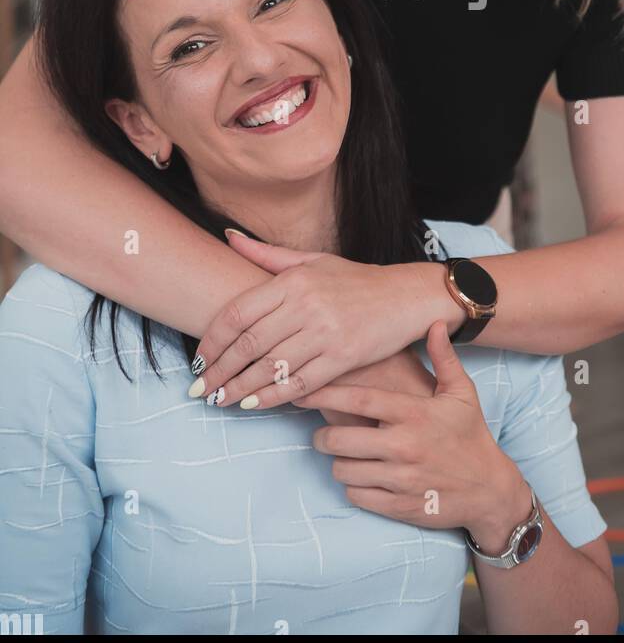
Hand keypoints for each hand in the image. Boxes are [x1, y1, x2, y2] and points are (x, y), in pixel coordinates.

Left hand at [189, 230, 455, 409]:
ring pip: (269, 367)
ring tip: (218, 401)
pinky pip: (299, 383)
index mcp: (294, 280)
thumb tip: (228, 238)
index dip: (212, 340)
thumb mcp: (313, 260)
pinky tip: (252, 405)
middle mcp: (307, 305)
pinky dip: (271, 397)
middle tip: (198, 389)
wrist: (406, 297)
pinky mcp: (343, 358)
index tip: (198, 360)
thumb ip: (267, 254)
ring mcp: (325, 333)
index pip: (239, 313)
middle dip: (219, 371)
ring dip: (239, 388)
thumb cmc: (356, 280)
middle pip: (249, 344)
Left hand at [294, 320, 527, 547]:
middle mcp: (404, 446)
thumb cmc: (471, 435)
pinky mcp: (398, 507)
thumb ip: (444, 357)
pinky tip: (363, 476)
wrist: (490, 490)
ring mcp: (400, 480)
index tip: (302, 392)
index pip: (357, 401)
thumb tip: (436, 321)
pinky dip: (353, 486)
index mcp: (414, 414)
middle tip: (322, 433)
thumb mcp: (461, 393)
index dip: (324, 395)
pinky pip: (356, 495)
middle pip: (338, 442)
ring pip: (343, 470)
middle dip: (321, 437)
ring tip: (345, 455)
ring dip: (338, 462)